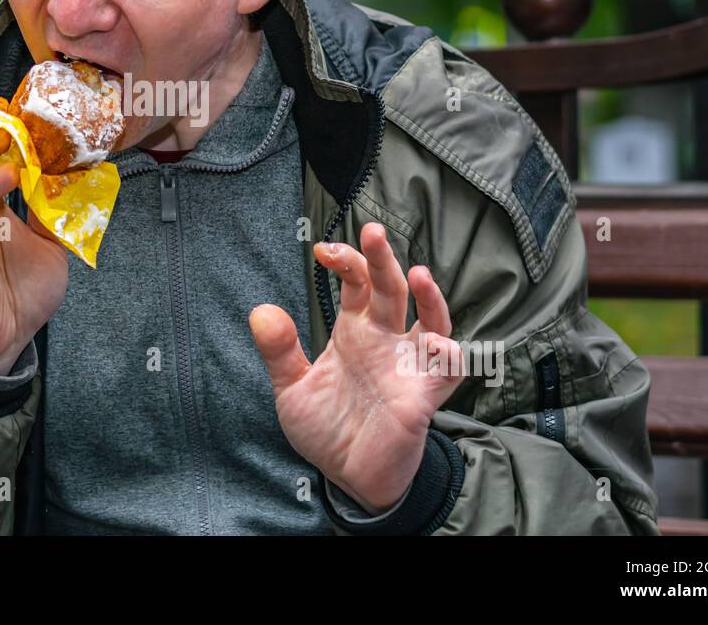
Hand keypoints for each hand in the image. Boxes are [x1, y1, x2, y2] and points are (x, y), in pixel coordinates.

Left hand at [249, 222, 464, 511]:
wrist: (350, 477)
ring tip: (419, 274)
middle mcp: (385, 340)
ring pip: (432, 319)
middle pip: (392, 288)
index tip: (322, 250)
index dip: (345, 261)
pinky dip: (446, 353)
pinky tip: (432, 340)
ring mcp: (408, 365)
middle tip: (373, 231)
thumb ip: (280, 352)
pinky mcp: (423, 396)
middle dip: (383, 258)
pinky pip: (447, 369)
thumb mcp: (293, 390)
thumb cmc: (328, 428)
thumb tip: (260, 312)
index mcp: (355, 331)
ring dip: (430, 297)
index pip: (357, 283)